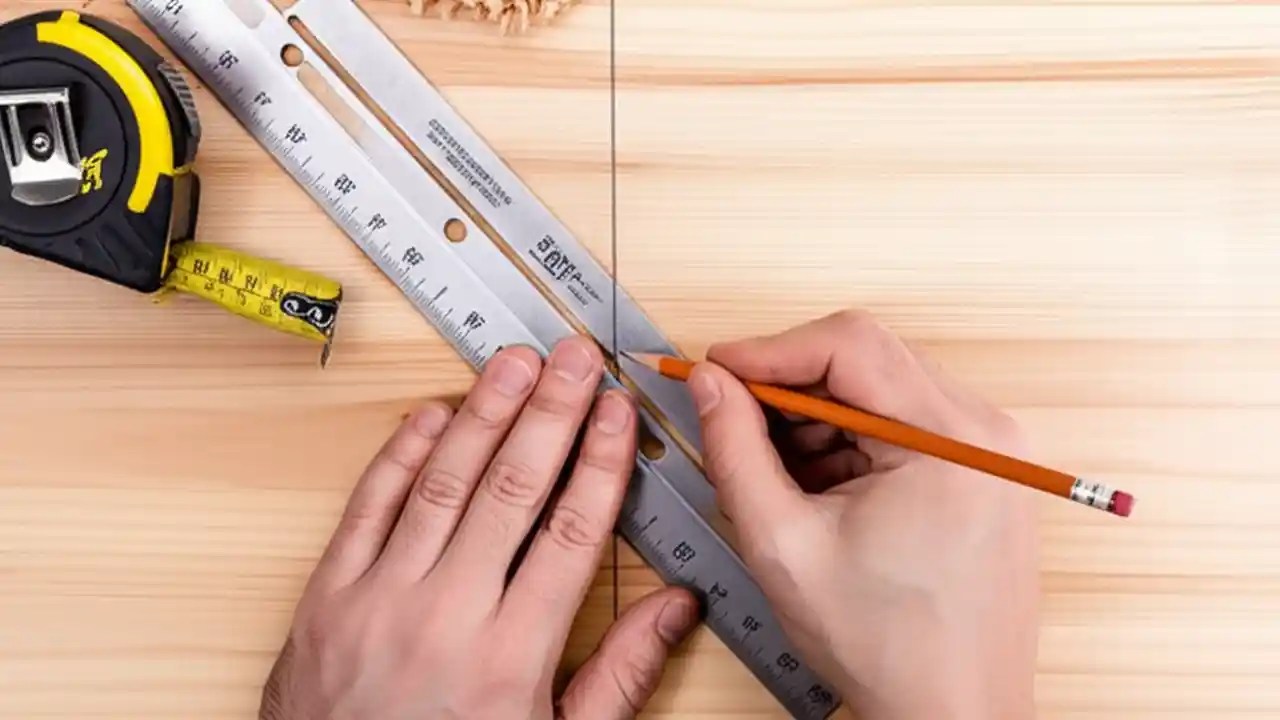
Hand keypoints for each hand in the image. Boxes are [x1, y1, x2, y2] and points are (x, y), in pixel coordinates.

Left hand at [261, 337, 697, 719]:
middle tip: (573, 357)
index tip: (618, 413)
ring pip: (442, 483)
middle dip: (550, 412)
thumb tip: (676, 608)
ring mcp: (379, 601)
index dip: (600, 461)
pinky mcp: (328, 598)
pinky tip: (432, 415)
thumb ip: (620, 676)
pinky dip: (399, 456)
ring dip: (483, 414)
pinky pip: (367, 509)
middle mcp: (445, 617)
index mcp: (510, 657)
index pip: (570, 531)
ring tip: (513, 363)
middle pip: (512, 489)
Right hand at [688, 311, 1039, 719]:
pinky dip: (850, 445)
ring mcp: (991, 452)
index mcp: (951, 440)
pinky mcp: (982, 471)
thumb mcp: (784, 544)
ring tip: (781, 481)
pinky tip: (820, 494)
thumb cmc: (891, 649)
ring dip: (818, 422)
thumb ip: (736, 451)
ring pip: (879, 392)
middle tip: (735, 422)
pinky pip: (902, 426)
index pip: (849, 344)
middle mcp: (985, 431)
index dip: (769, 351)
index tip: (718, 371)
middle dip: (789, 389)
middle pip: (866, 361)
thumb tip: (711, 385)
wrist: (956, 714)